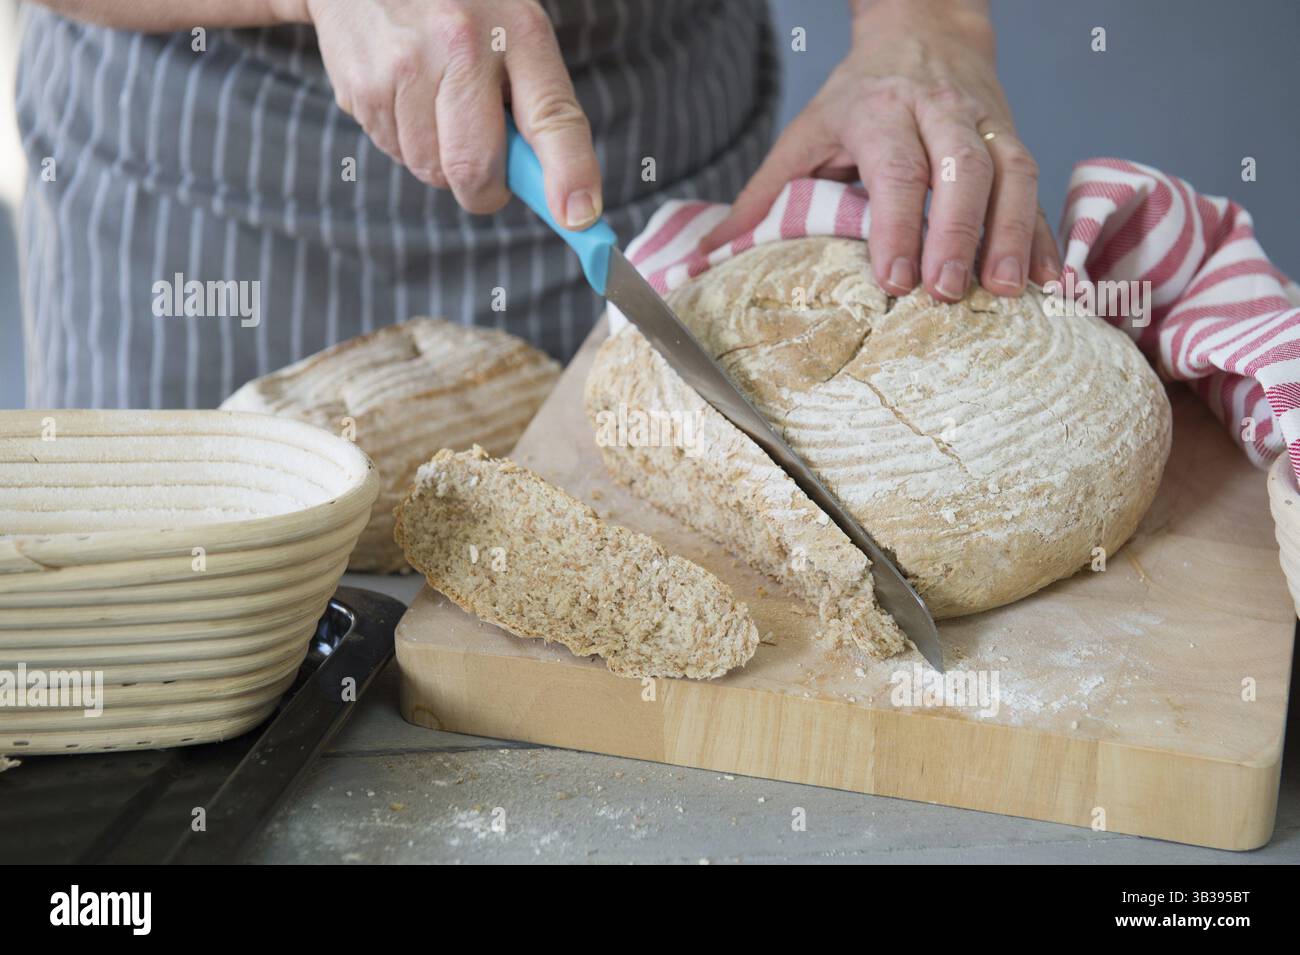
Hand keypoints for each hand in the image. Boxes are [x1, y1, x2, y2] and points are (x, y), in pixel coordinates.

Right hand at [295, 0, 601, 225]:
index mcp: (517, 33)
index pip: (552, 118)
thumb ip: (540, 109)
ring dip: (439, 159)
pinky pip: (394, 151)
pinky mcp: (363, 85)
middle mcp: (460, 46)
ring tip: (436, 102)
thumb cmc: (464, 11)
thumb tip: (562, 200)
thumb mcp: (515, 35)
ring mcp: (405, 67)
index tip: (578, 218)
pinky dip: (405, 140)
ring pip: (430, 169)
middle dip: (483, 188)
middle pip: (474, 169)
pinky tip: (406, 94)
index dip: (568, 175)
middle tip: (486, 168)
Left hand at [701, 0, 1058, 300]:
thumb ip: (762, 193)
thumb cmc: (857, 94)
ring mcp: (987, 124)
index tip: (894, 278)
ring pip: (1012, 174)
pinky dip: (1046, 235)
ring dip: (1013, 235)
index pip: (896, 167)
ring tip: (1004, 292)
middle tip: (946, 292)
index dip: (898, 222)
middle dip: (957, 233)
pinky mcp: (1015, 139)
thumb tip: (708, 252)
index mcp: (883, 111)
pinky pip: (1038, 188)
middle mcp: (941, 113)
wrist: (924, 29)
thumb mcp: (804, 133)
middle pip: (961, 169)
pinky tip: (1049, 282)